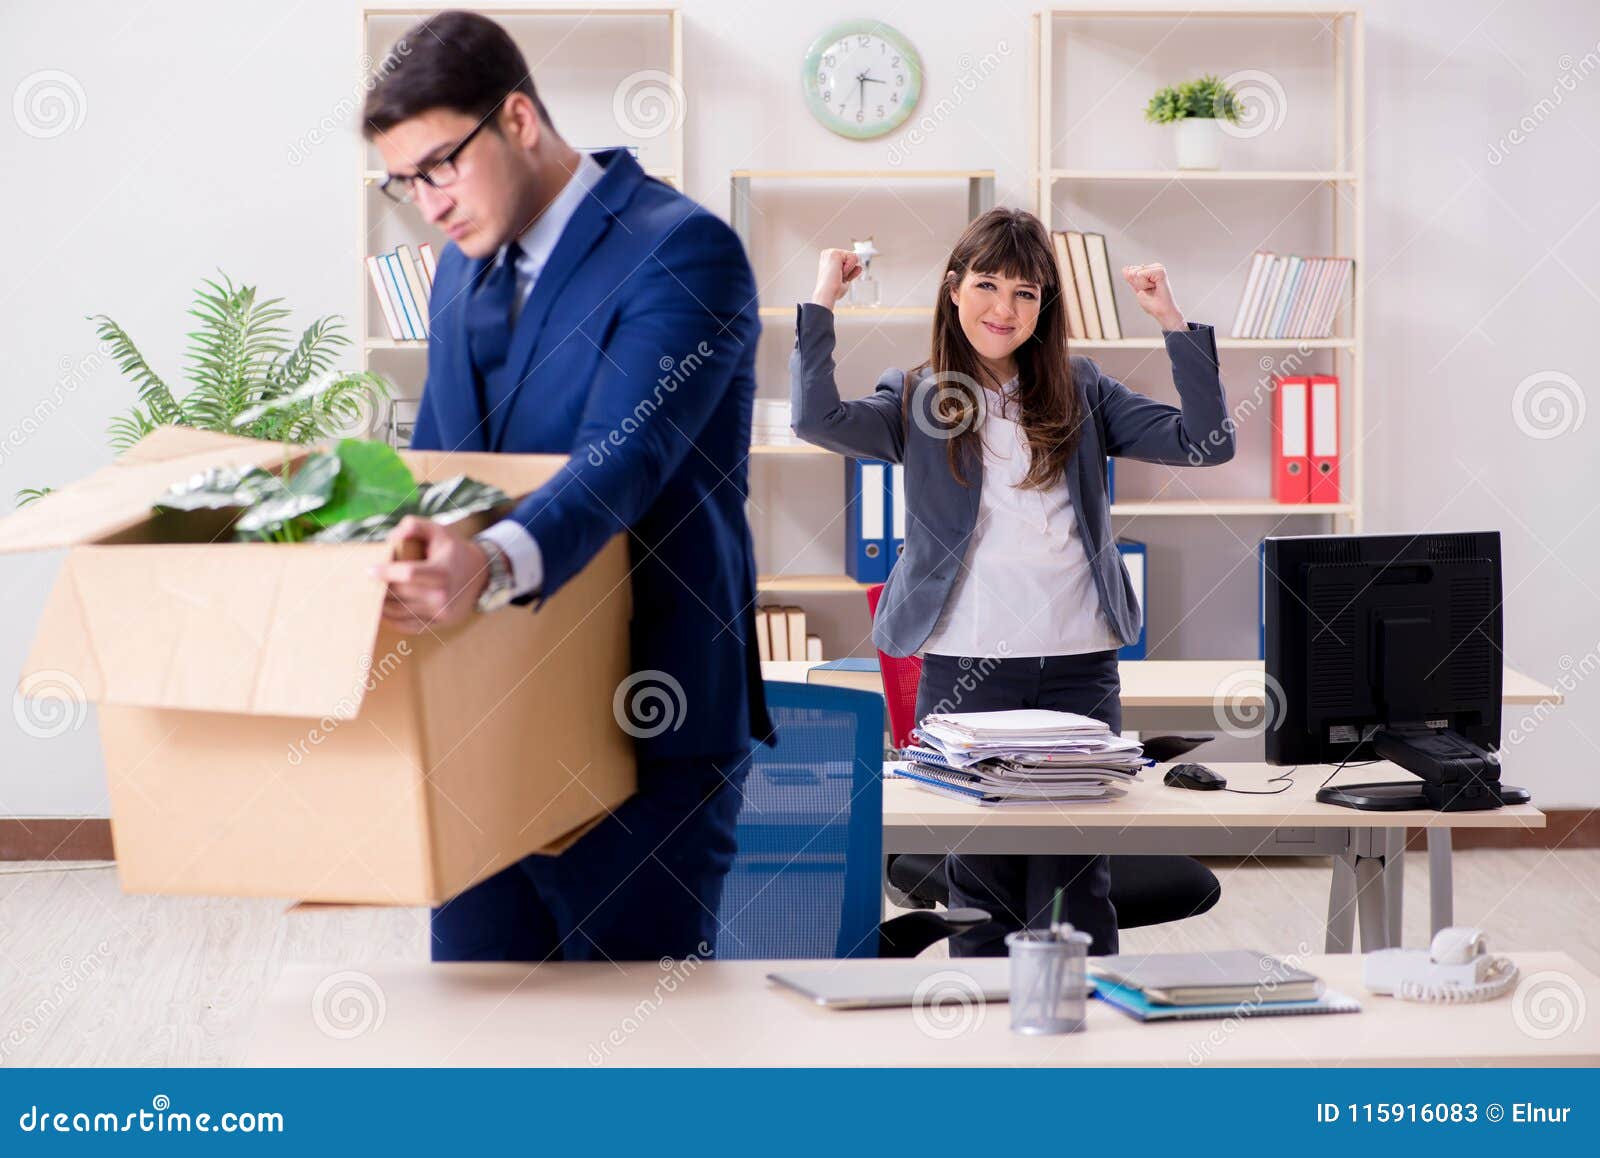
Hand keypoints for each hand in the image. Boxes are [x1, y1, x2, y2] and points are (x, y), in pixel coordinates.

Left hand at [372, 515, 490, 632]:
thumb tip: (392, 537)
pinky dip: (393, 621)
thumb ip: (415, 525)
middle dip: (381, 588)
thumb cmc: (454, 550)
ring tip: (372, 596)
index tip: (369, 570)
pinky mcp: (439, 623)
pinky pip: (409, 626)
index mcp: (442, 571)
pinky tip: (384, 612)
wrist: (482, 574)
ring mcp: (441, 612)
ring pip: (401, 612)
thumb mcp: (438, 531)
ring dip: (382, 605)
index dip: (386, 572)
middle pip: (401, 593)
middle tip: (367, 582)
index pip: (409, 573)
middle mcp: (442, 595)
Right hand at [812, 247, 862, 308]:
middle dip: (849, 270)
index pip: (847, 260)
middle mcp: (828, 254)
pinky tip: (839, 272)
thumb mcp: (844, 279)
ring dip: (849, 270)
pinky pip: (853, 257)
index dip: (848, 271)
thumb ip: (851, 271)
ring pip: (854, 257)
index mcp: (828, 259)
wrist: (827, 294)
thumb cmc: (832, 290)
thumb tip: (859, 267)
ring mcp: (830, 252)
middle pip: (852, 257)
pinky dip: (849, 268)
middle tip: (839, 277)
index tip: (839, 278)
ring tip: (838, 275)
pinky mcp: (835, 253)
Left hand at [1122, 262, 1185, 330]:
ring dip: (1141, 284)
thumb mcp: (1138, 290)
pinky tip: (1154, 286)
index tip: (1146, 290)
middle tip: (1149, 290)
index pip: (1130, 271)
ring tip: (1152, 289)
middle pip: (1133, 271)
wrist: (1162, 311)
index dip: (1134, 283)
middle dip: (1137, 283)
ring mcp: (1158, 268)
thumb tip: (1125, 268)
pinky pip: (1142, 273)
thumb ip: (1131, 279)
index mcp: (1149, 271)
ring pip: (1137, 272)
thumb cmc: (1152, 304)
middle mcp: (1154, 267)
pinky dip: (1144, 283)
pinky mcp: (1160, 271)